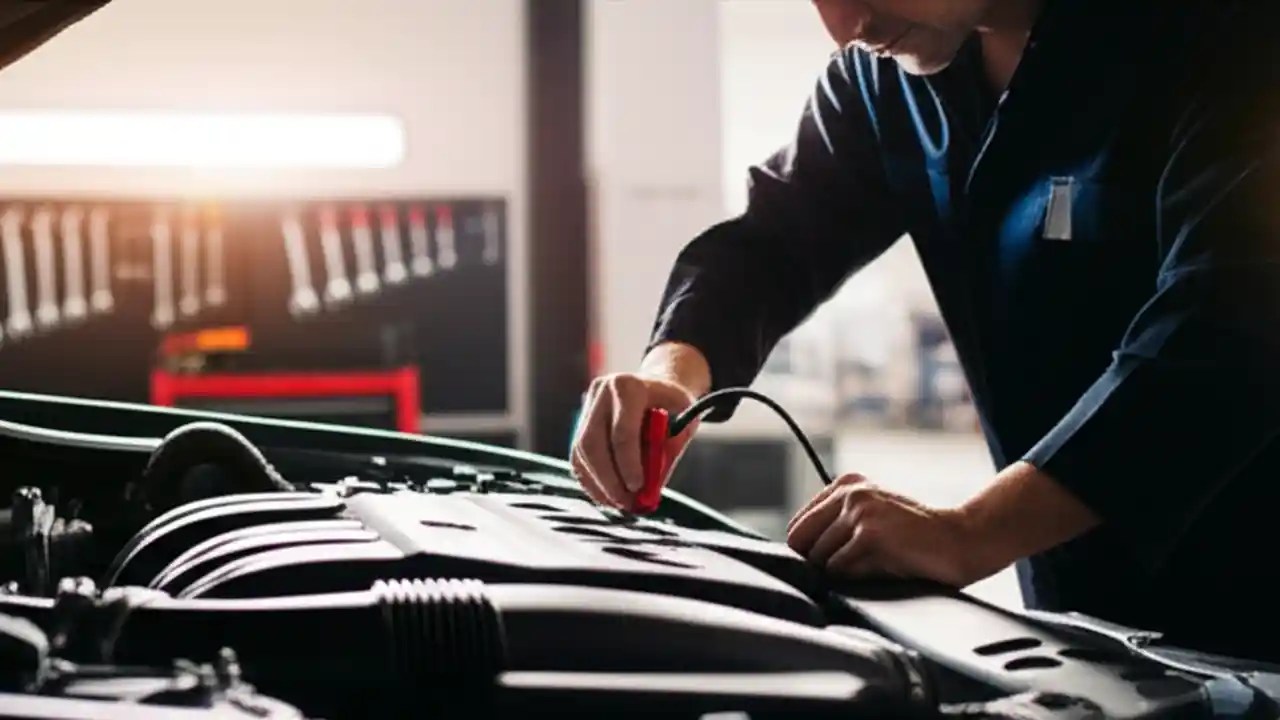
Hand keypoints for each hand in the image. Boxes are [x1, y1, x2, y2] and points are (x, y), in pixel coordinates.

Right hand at [570, 372, 700, 509]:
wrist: (658, 386)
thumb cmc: (673, 407)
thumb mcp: (683, 424)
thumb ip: (665, 455)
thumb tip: (648, 493)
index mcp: (630, 387)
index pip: (622, 433)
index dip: (628, 465)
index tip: (638, 489)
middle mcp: (602, 392)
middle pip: (593, 444)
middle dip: (608, 480)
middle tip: (626, 503)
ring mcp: (588, 405)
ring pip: (582, 452)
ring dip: (598, 484)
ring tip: (618, 503)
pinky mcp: (580, 421)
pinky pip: (578, 457)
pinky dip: (591, 480)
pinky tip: (606, 496)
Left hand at [786, 473, 997, 587]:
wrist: (960, 539)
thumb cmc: (914, 538)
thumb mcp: (871, 518)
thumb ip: (836, 527)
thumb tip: (797, 557)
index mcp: (845, 484)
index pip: (799, 527)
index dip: (808, 552)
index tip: (827, 564)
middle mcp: (848, 491)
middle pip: (801, 542)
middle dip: (818, 563)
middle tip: (850, 570)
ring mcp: (859, 510)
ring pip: (820, 558)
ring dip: (842, 573)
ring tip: (874, 565)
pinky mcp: (870, 533)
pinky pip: (840, 570)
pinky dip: (856, 578)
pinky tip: (882, 569)